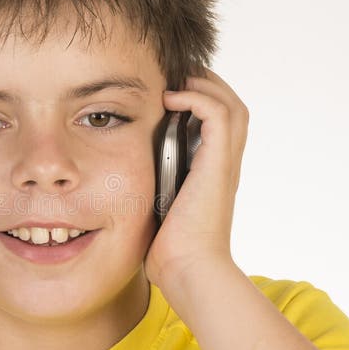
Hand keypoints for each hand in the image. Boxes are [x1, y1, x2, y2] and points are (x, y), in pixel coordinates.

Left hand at [143, 68, 249, 293]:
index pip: (219, 124)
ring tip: (173, 84)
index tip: (169, 94)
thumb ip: (148, 192)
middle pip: (231, 107)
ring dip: (203, 86)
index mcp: (211, 174)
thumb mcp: (156, 212)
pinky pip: (217, 114)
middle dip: (205, 86)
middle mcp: (223, 166)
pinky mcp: (218, 164)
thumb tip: (117, 188)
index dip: (201, 102)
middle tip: (174, 79)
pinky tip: (169, 100)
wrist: (188, 271)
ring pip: (230, 104)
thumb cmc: (169, 253)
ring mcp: (224, 164)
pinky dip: (196, 98)